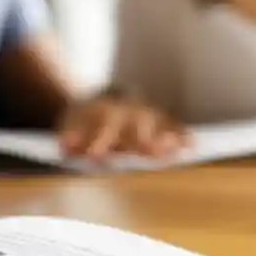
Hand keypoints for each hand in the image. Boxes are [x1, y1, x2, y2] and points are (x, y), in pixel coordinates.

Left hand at [58, 96, 190, 159]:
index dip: (99, 141)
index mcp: (102, 107)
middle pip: (134, 122)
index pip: (101, 125)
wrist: (98, 99)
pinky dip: (181, 134)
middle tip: (148, 152)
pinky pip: (172, 123)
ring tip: (172, 150)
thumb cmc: (83, 120)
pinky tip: (190, 146)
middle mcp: (126, 106)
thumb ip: (69, 138)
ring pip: (156, 121)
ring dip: (164, 136)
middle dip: (140, 138)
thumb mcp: (70, 125)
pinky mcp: (159, 116)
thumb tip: (65, 147)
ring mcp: (144, 110)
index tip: (95, 156)